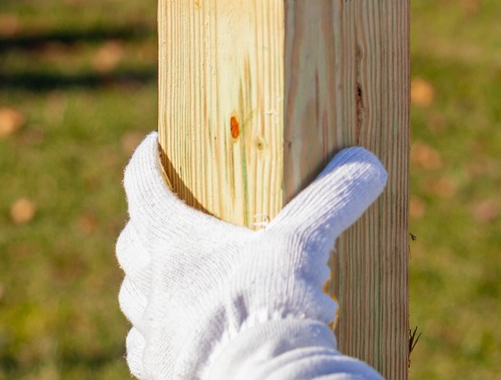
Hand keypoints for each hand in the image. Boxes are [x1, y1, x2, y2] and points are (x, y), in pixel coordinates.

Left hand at [116, 132, 386, 379]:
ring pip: (137, 300)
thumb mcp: (303, 246)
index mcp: (174, 245)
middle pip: (133, 245)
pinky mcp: (163, 372)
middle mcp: (153, 289)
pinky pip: (146, 347)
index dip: (148, 160)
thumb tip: (367, 163)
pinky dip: (161, 332)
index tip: (156, 144)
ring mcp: (154, 336)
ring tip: (180, 278)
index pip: (143, 186)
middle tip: (175, 216)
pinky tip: (186, 331)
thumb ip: (332, 199)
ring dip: (152, 283)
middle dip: (148, 227)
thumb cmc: (270, 312)